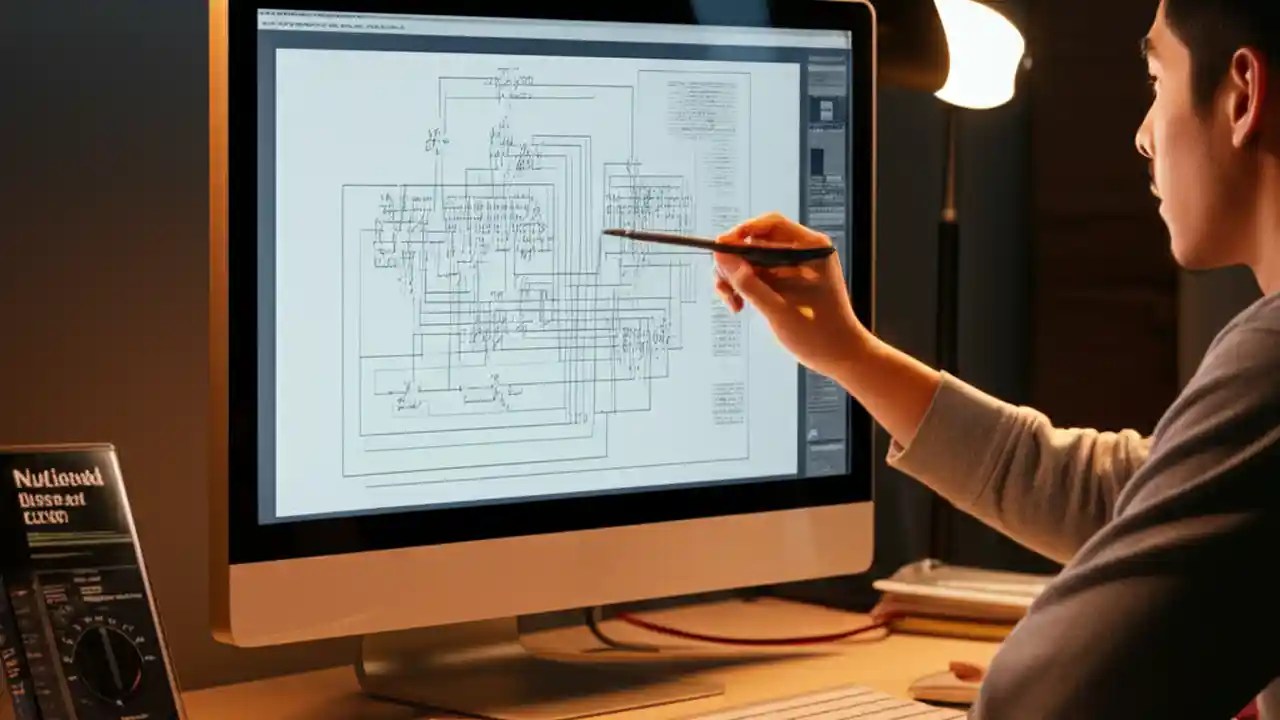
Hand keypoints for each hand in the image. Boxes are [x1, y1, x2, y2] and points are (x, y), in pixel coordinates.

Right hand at [713, 212, 869, 378]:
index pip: (771, 225)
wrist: (840, 357)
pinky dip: (742, 288)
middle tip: (723, 284)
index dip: (742, 233)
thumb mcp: (780, 311)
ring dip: (735, 278)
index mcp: (811, 249)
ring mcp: (790, 268)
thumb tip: (723, 258)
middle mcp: (800, 253)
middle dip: (734, 262)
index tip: (721, 247)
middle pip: (755, 242)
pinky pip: (754, 275)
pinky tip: (739, 305)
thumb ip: (749, 284)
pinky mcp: (782, 282)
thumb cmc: (823, 335)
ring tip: (732, 301)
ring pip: (750, 260)